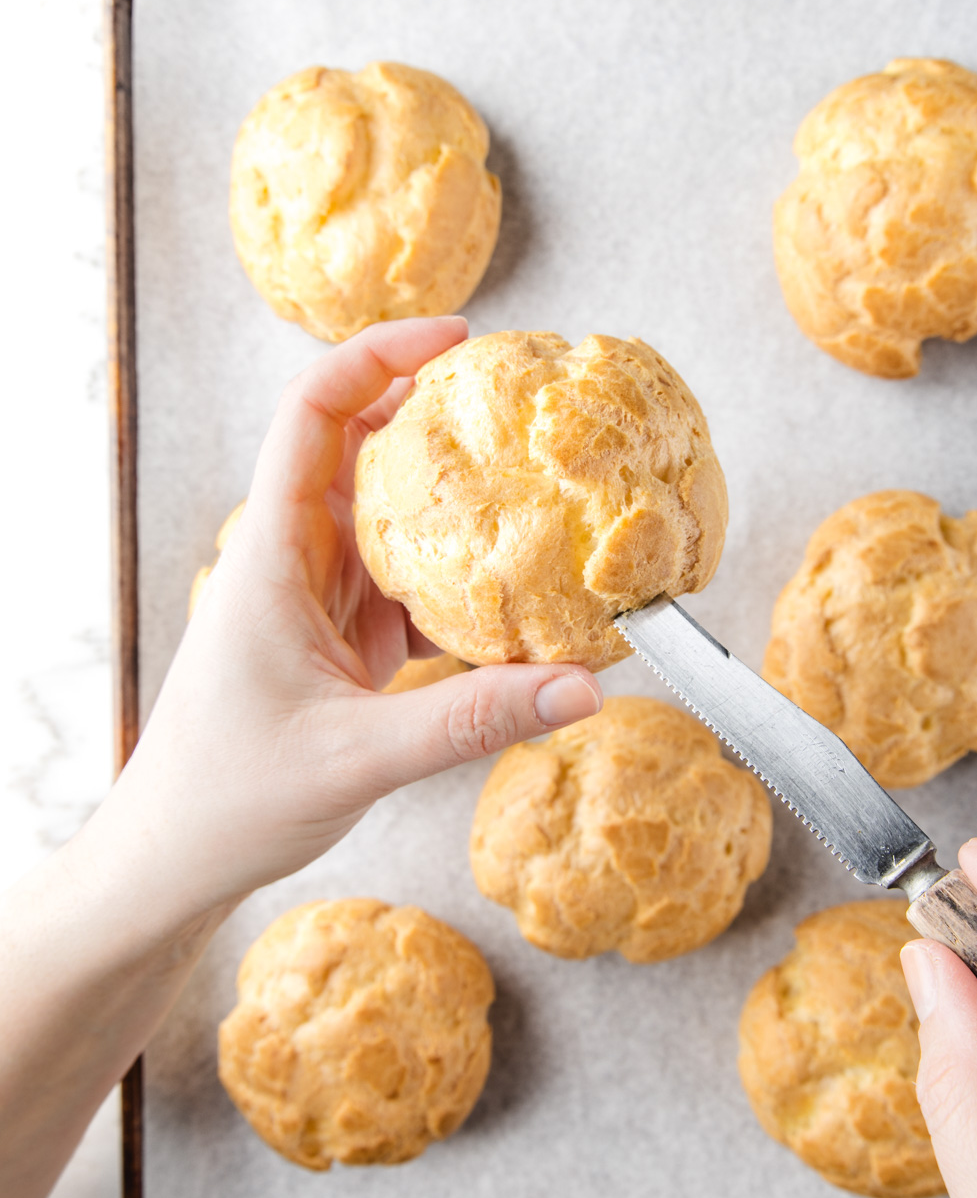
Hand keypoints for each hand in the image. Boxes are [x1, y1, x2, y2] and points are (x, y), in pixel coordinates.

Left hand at [97, 315, 602, 920]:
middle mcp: (294, 559)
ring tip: (533, 487)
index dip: (378, 357)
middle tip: (520, 407)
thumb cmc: (227, 799)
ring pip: (394, 518)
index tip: (456, 337)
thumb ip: (473, 720)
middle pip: (362, 447)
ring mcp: (319, 598)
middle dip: (438, 416)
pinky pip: (411, 586)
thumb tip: (581, 686)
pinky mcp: (344, 640)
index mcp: (272, 554)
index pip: (314, 413)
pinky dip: (461, 586)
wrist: (174, 859)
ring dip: (456, 505)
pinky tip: (515, 598)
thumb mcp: (357, 757)